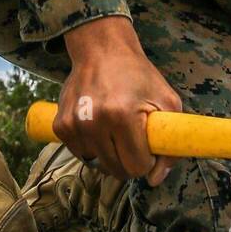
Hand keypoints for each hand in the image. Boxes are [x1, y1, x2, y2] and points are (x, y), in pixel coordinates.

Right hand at [56, 16, 181, 184]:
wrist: (102, 50)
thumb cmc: (139, 76)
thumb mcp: (167, 102)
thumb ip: (169, 145)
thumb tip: (155, 180)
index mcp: (122, 116)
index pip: (136, 167)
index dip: (147, 161)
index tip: (147, 146)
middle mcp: (94, 121)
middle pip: (116, 170)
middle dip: (129, 161)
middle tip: (133, 139)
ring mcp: (74, 124)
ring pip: (97, 164)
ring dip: (109, 154)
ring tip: (115, 129)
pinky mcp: (60, 125)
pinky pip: (80, 154)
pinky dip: (92, 147)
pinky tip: (99, 126)